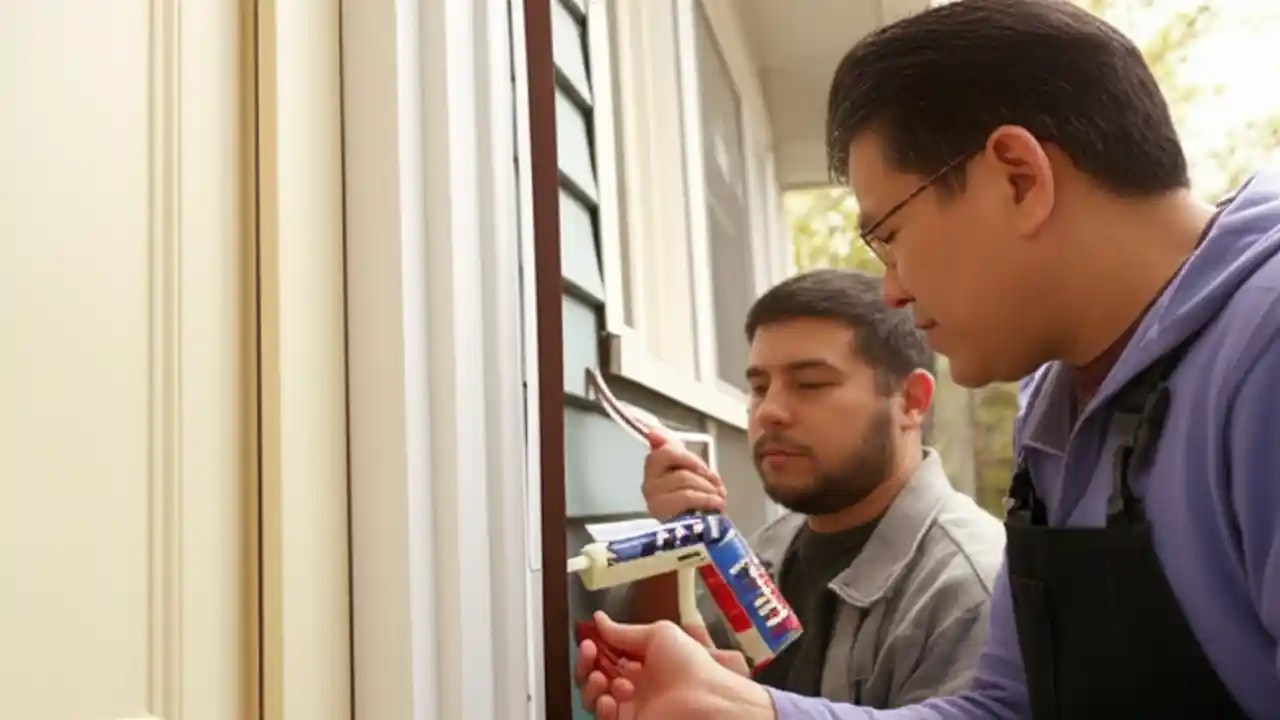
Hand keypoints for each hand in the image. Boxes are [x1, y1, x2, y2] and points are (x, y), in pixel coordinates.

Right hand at [580, 612, 776, 719]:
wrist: (704, 700)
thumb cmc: (689, 665)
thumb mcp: (659, 634)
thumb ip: (624, 631)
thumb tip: (599, 619)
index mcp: (645, 663)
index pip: (608, 656)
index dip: (595, 648)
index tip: (589, 640)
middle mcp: (636, 686)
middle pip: (596, 676)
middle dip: (587, 663)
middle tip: (589, 652)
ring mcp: (632, 708)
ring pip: (594, 698)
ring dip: (591, 686)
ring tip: (601, 678)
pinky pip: (603, 718)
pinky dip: (600, 708)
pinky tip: (608, 699)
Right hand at [642, 433, 725, 520]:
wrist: (695, 531)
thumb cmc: (692, 498)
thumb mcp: (687, 470)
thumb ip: (674, 450)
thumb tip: (653, 432)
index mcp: (653, 467)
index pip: (666, 451)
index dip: (689, 457)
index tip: (704, 468)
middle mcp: (648, 483)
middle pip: (677, 465)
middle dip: (703, 474)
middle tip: (717, 483)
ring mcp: (654, 499)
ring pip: (684, 480)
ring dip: (708, 488)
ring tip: (719, 496)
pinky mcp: (662, 514)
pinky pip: (687, 497)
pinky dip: (707, 499)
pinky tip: (718, 504)